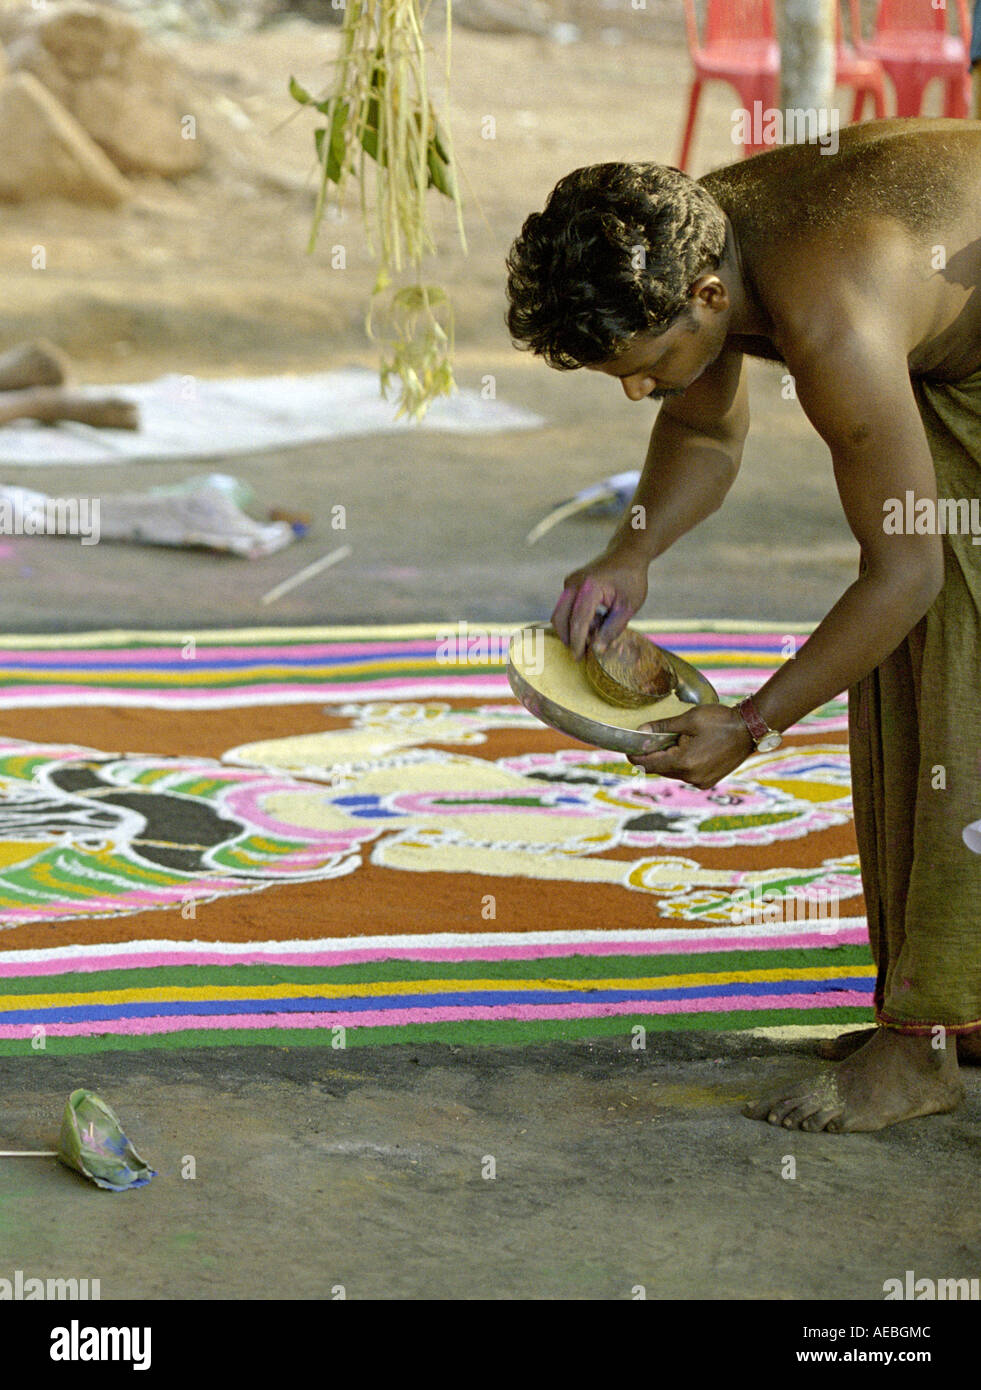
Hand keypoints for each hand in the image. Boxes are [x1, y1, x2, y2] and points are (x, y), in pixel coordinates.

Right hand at [551, 546, 648, 658]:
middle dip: (568, 638)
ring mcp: (569, 583)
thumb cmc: (631, 579)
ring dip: (573, 629)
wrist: (627, 553)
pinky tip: (595, 622)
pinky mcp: (570, 585)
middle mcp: (574, 583)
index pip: (578, 620)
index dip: (577, 642)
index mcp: (589, 587)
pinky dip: (575, 620)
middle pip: (560, 618)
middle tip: (581, 654)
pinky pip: (566, 608)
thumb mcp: (628, 606)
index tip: (579, 658)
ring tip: (595, 634)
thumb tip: (597, 650)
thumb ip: (612, 628)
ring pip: (561, 614)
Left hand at [627, 704, 754, 788]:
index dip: (636, 757)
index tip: (627, 749)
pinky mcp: (709, 781)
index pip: (650, 764)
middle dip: (653, 756)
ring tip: (671, 742)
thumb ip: (663, 727)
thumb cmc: (720, 721)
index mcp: (684, 762)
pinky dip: (681, 764)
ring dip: (668, 760)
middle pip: (661, 770)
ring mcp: (701, 782)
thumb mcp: (689, 719)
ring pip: (674, 773)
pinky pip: (687, 775)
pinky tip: (685, 749)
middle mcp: (691, 777)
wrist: (750, 729)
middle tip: (647, 740)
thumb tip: (641, 731)